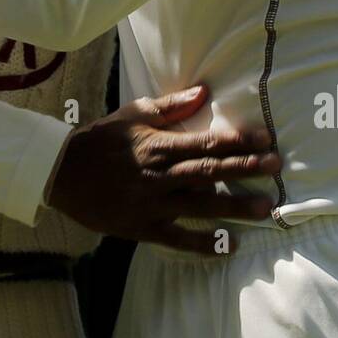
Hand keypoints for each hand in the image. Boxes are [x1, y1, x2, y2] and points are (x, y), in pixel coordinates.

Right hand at [49, 86, 279, 254]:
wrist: (61, 173)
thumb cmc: (100, 140)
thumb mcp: (133, 115)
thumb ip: (170, 106)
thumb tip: (203, 91)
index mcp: (158, 145)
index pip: (205, 142)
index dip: (237, 141)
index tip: (265, 140)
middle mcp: (159, 174)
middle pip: (209, 171)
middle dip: (245, 168)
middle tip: (276, 167)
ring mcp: (152, 203)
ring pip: (200, 204)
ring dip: (234, 206)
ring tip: (265, 208)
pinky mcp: (143, 227)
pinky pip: (178, 237)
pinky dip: (204, 243)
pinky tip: (230, 245)